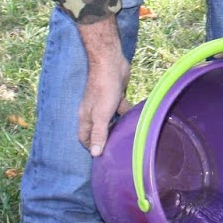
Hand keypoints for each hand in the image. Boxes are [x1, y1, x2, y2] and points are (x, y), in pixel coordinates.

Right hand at [75, 17, 130, 155]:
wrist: (110, 63)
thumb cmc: (103, 89)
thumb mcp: (101, 114)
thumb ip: (98, 133)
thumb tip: (94, 154)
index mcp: (86, 117)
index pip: (85, 137)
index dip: (91, 147)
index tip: (102, 159)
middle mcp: (93, 112)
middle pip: (98, 130)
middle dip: (106, 140)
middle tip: (118, 152)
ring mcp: (105, 104)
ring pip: (111, 121)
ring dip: (118, 128)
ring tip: (129, 140)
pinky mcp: (116, 96)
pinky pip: (121, 109)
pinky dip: (127, 114)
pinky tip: (137, 120)